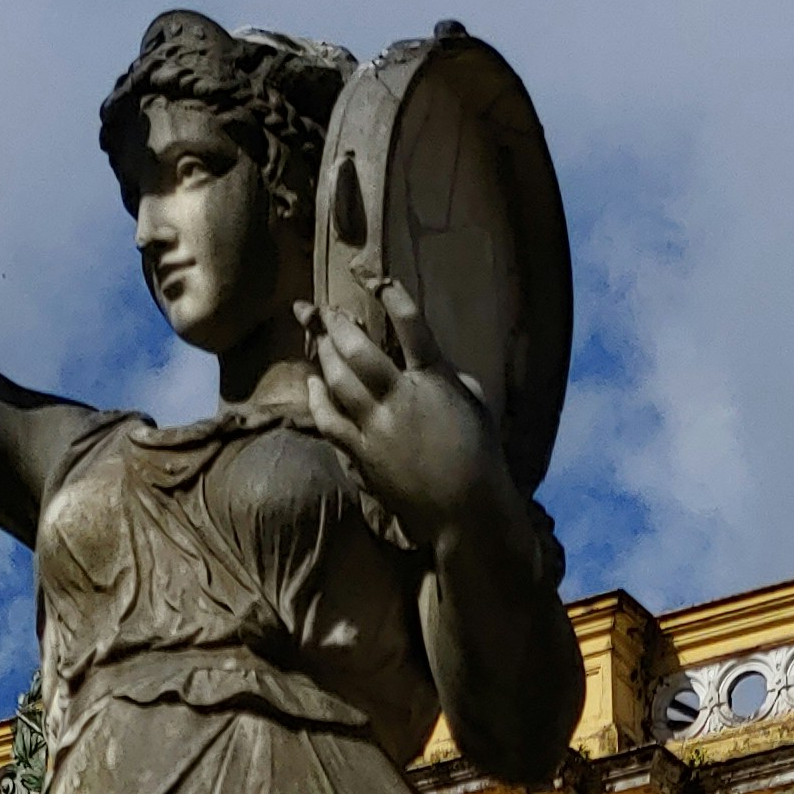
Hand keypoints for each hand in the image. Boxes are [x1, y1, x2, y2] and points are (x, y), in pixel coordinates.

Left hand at [303, 279, 515, 550]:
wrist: (466, 512)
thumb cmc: (480, 457)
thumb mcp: (475, 405)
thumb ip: (448, 377)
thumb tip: (427, 362)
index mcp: (437, 380)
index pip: (410, 324)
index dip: (391, 295)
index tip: (376, 280)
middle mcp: (403, 399)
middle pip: (358, 349)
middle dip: (338, 325)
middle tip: (327, 311)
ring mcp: (378, 429)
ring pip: (338, 381)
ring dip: (324, 355)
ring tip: (320, 341)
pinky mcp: (363, 455)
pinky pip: (329, 420)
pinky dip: (318, 398)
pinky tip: (314, 383)